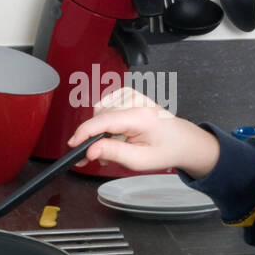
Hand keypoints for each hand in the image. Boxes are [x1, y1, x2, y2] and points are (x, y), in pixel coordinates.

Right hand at [66, 86, 219, 177]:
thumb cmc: (165, 149)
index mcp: (141, 116)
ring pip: (99, 111)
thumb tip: (91, 150)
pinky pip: (105, 107)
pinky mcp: (128, 94)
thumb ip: (113, 153)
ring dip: (101, 130)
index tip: (73, 146)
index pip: (103, 121)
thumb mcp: (139, 160)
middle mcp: (136, 101)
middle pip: (99, 116)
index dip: (84, 134)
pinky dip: (106, 121)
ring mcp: (131, 95)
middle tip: (98, 158)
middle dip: (93, 138)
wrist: (182, 140)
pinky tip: (117, 132)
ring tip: (115, 146)